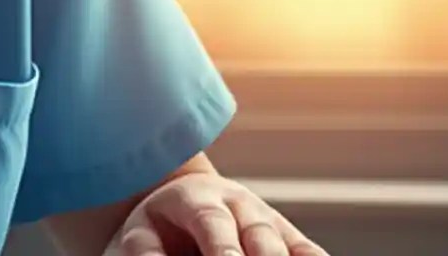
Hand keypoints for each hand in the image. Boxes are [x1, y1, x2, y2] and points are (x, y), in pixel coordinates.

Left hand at [104, 173, 328, 255]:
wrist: (181, 209)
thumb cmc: (156, 231)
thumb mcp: (138, 236)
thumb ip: (144, 251)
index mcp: (198, 198)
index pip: (213, 221)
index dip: (224, 246)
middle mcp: (240, 205)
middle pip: (259, 234)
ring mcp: (269, 221)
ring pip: (289, 244)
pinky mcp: (289, 240)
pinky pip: (309, 251)